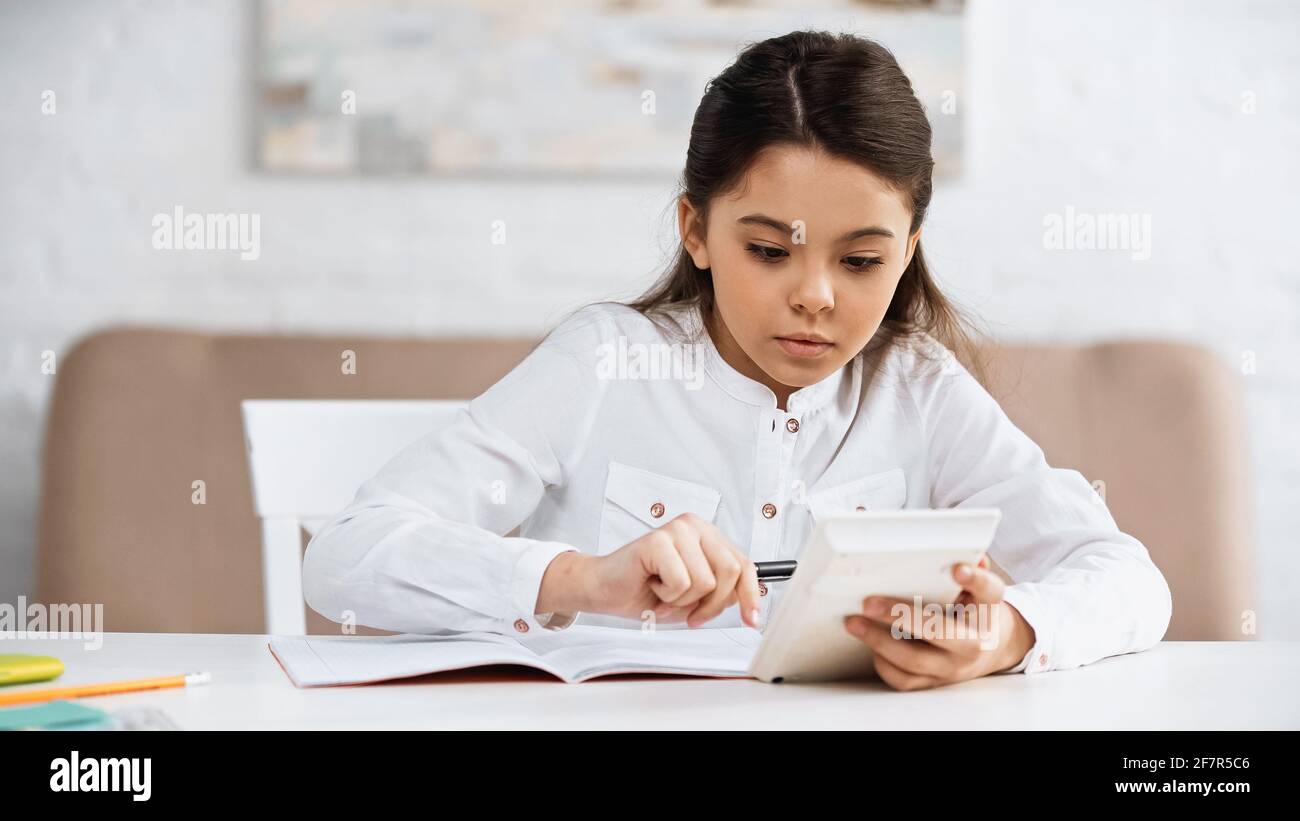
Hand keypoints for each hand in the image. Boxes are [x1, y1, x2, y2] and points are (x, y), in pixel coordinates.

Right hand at [537, 513, 761, 628]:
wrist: (604, 590)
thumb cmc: (647, 592)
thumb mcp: (694, 598)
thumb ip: (721, 593)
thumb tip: (746, 600)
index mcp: (708, 536)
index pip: (744, 564)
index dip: (750, 595)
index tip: (751, 619)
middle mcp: (695, 525)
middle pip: (730, 571)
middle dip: (711, 604)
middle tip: (689, 615)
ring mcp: (676, 529)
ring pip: (706, 581)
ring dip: (683, 601)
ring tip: (663, 594)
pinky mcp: (657, 540)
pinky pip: (681, 581)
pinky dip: (667, 596)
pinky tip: (652, 586)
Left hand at [842, 559, 1035, 690]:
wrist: (993, 648)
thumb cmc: (972, 606)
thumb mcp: (973, 582)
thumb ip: (955, 558)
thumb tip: (920, 535)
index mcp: (987, 609)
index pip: (989, 590)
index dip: (975, 579)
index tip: (957, 568)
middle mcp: (974, 641)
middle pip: (939, 630)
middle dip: (899, 615)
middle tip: (867, 601)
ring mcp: (954, 667)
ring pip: (914, 659)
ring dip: (878, 640)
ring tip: (852, 621)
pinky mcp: (936, 684)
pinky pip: (905, 680)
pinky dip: (883, 662)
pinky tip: (869, 644)